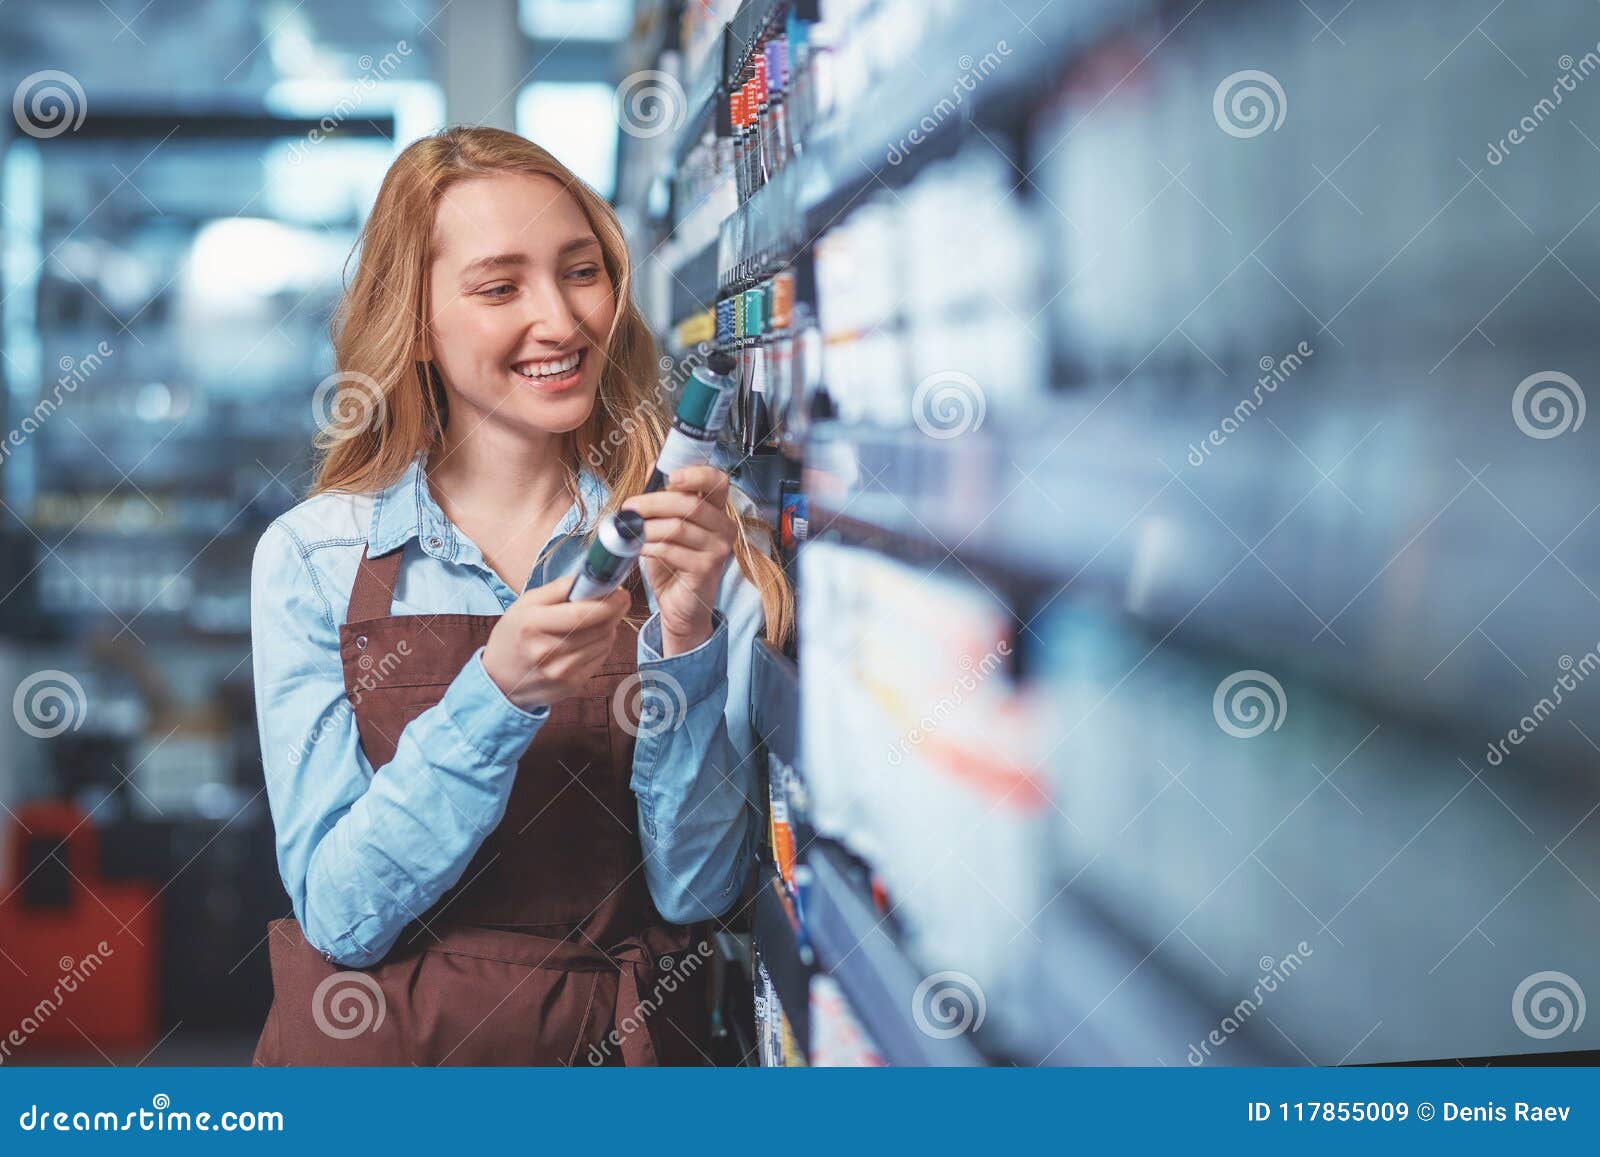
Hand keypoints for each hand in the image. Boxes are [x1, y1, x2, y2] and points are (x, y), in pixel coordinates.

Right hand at [481, 577, 630, 709]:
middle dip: (614, 612)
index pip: (582, 614)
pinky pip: (600, 659)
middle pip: (598, 629)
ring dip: (609, 628)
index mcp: (532, 624)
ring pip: (604, 643)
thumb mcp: (526, 604)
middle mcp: (546, 651)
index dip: (609, 603)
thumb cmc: (515, 635)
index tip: (621, 593)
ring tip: (597, 621)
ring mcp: (560, 672)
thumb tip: (592, 577)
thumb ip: (559, 588)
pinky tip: (589, 640)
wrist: (500, 681)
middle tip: (616, 602)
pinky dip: (601, 645)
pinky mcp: (571, 685)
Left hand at [622, 465, 735, 655]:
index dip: (696, 473)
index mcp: (718, 511)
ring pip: (677, 527)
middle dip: (653, 502)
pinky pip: (671, 549)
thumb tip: (654, 465)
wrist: (680, 607)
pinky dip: (648, 547)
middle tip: (629, 507)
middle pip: (689, 503)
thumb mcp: (666, 526)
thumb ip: (663, 497)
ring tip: (627, 530)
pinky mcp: (706, 569)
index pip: (718, 481)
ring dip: (646, 527)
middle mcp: (725, 527)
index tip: (670, 476)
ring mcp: (719, 549)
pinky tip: (637, 548)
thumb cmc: (674, 564)